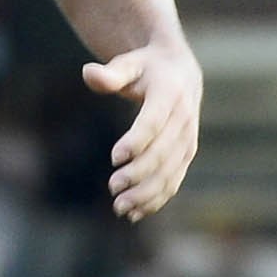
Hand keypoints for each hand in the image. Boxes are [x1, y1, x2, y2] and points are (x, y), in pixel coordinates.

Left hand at [83, 43, 201, 220]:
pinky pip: (174, 181)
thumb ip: (109, 74)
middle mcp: (184, 119)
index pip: (154, 122)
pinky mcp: (185, 155)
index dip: (136, 141)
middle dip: (138, 173)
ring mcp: (188, 140)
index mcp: (170, 93)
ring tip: (120, 207)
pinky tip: (135, 213)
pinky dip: (156, 199)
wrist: (180, 73)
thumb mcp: (128, 64)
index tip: (114, 158)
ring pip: (170, 172)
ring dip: (146, 193)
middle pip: (162, 153)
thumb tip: (88, 73)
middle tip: (112, 187)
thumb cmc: (146, 68)